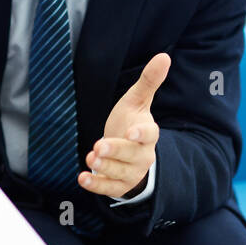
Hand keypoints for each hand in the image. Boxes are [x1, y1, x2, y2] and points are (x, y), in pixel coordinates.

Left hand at [79, 52, 170, 198]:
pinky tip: (82, 178)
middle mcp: (142, 155)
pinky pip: (108, 188)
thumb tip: (163, 56)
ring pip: (120, 172)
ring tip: (91, 158)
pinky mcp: (118, 186)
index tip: (132, 132)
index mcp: (148, 134)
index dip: (141, 133)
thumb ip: (149, 82)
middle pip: (131, 154)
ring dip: (105, 167)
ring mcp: (131, 172)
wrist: (128, 154)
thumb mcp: (137, 102)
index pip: (149, 134)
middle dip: (116, 151)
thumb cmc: (130, 123)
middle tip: (98, 147)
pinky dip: (96, 184)